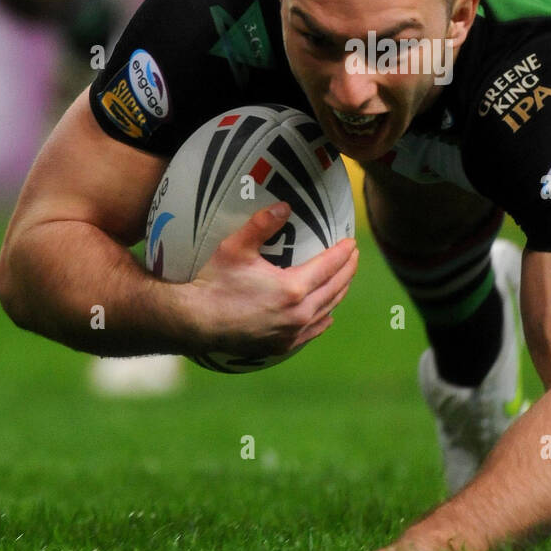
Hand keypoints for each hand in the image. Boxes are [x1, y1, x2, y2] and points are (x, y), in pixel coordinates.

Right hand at [187, 202, 357, 363]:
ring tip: (345, 278)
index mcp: (293, 288)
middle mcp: (299, 313)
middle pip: (335, 288)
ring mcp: (292, 333)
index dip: (343, 253)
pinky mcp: (282, 345)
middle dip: (348, 270)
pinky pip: (313, 331)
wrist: (196, 322)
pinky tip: (328, 314)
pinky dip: (324, 318)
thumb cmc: (215, 282)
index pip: (329, 266)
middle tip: (354, 256)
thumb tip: (285, 205)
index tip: (352, 242)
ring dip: (339, 292)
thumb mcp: (236, 247)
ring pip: (327, 310)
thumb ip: (262, 224)